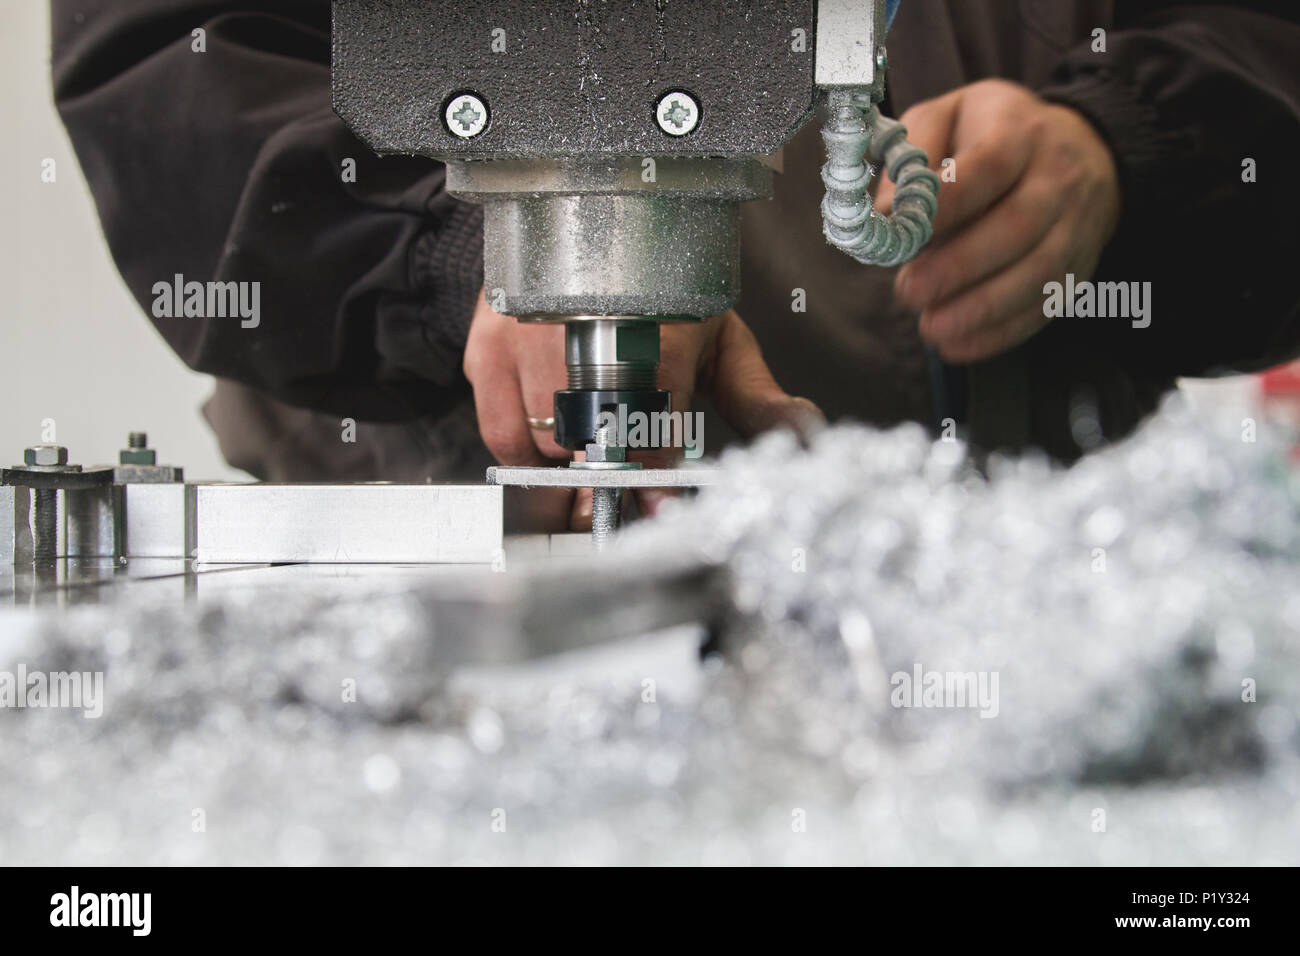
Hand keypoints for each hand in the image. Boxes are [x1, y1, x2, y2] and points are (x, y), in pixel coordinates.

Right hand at [462, 289, 823, 530]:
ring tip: (589, 429)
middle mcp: (582, 330)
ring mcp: (525, 340)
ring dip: (569, 456)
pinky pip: (504, 435)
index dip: (652, 474)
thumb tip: (807, 435)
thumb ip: (757, 397)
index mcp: (654, 328)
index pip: (651, 429)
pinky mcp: (485, 348)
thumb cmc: (661, 293)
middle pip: (592, 444)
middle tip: (620, 481)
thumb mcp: (719, 340)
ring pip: (546, 445)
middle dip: (609, 472)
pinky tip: (551, 426)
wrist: (584, 223)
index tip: (656, 507)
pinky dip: (527, 446)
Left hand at [876, 79, 1121, 362]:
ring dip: (980, 308)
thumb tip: (886, 213)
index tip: (904, 231)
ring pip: (1037, 272)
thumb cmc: (992, 135)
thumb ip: (911, 156)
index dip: (948, 202)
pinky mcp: (1077, 268)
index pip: (989, 166)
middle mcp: (1057, 179)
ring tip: (930, 326)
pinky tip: (956, 344)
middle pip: (1018, 225)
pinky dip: (999, 332)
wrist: (1082, 150)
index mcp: (1020, 133)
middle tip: (908, 291)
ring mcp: (1075, 226)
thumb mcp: (947, 116)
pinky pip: (1044, 306)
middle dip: (959, 265)